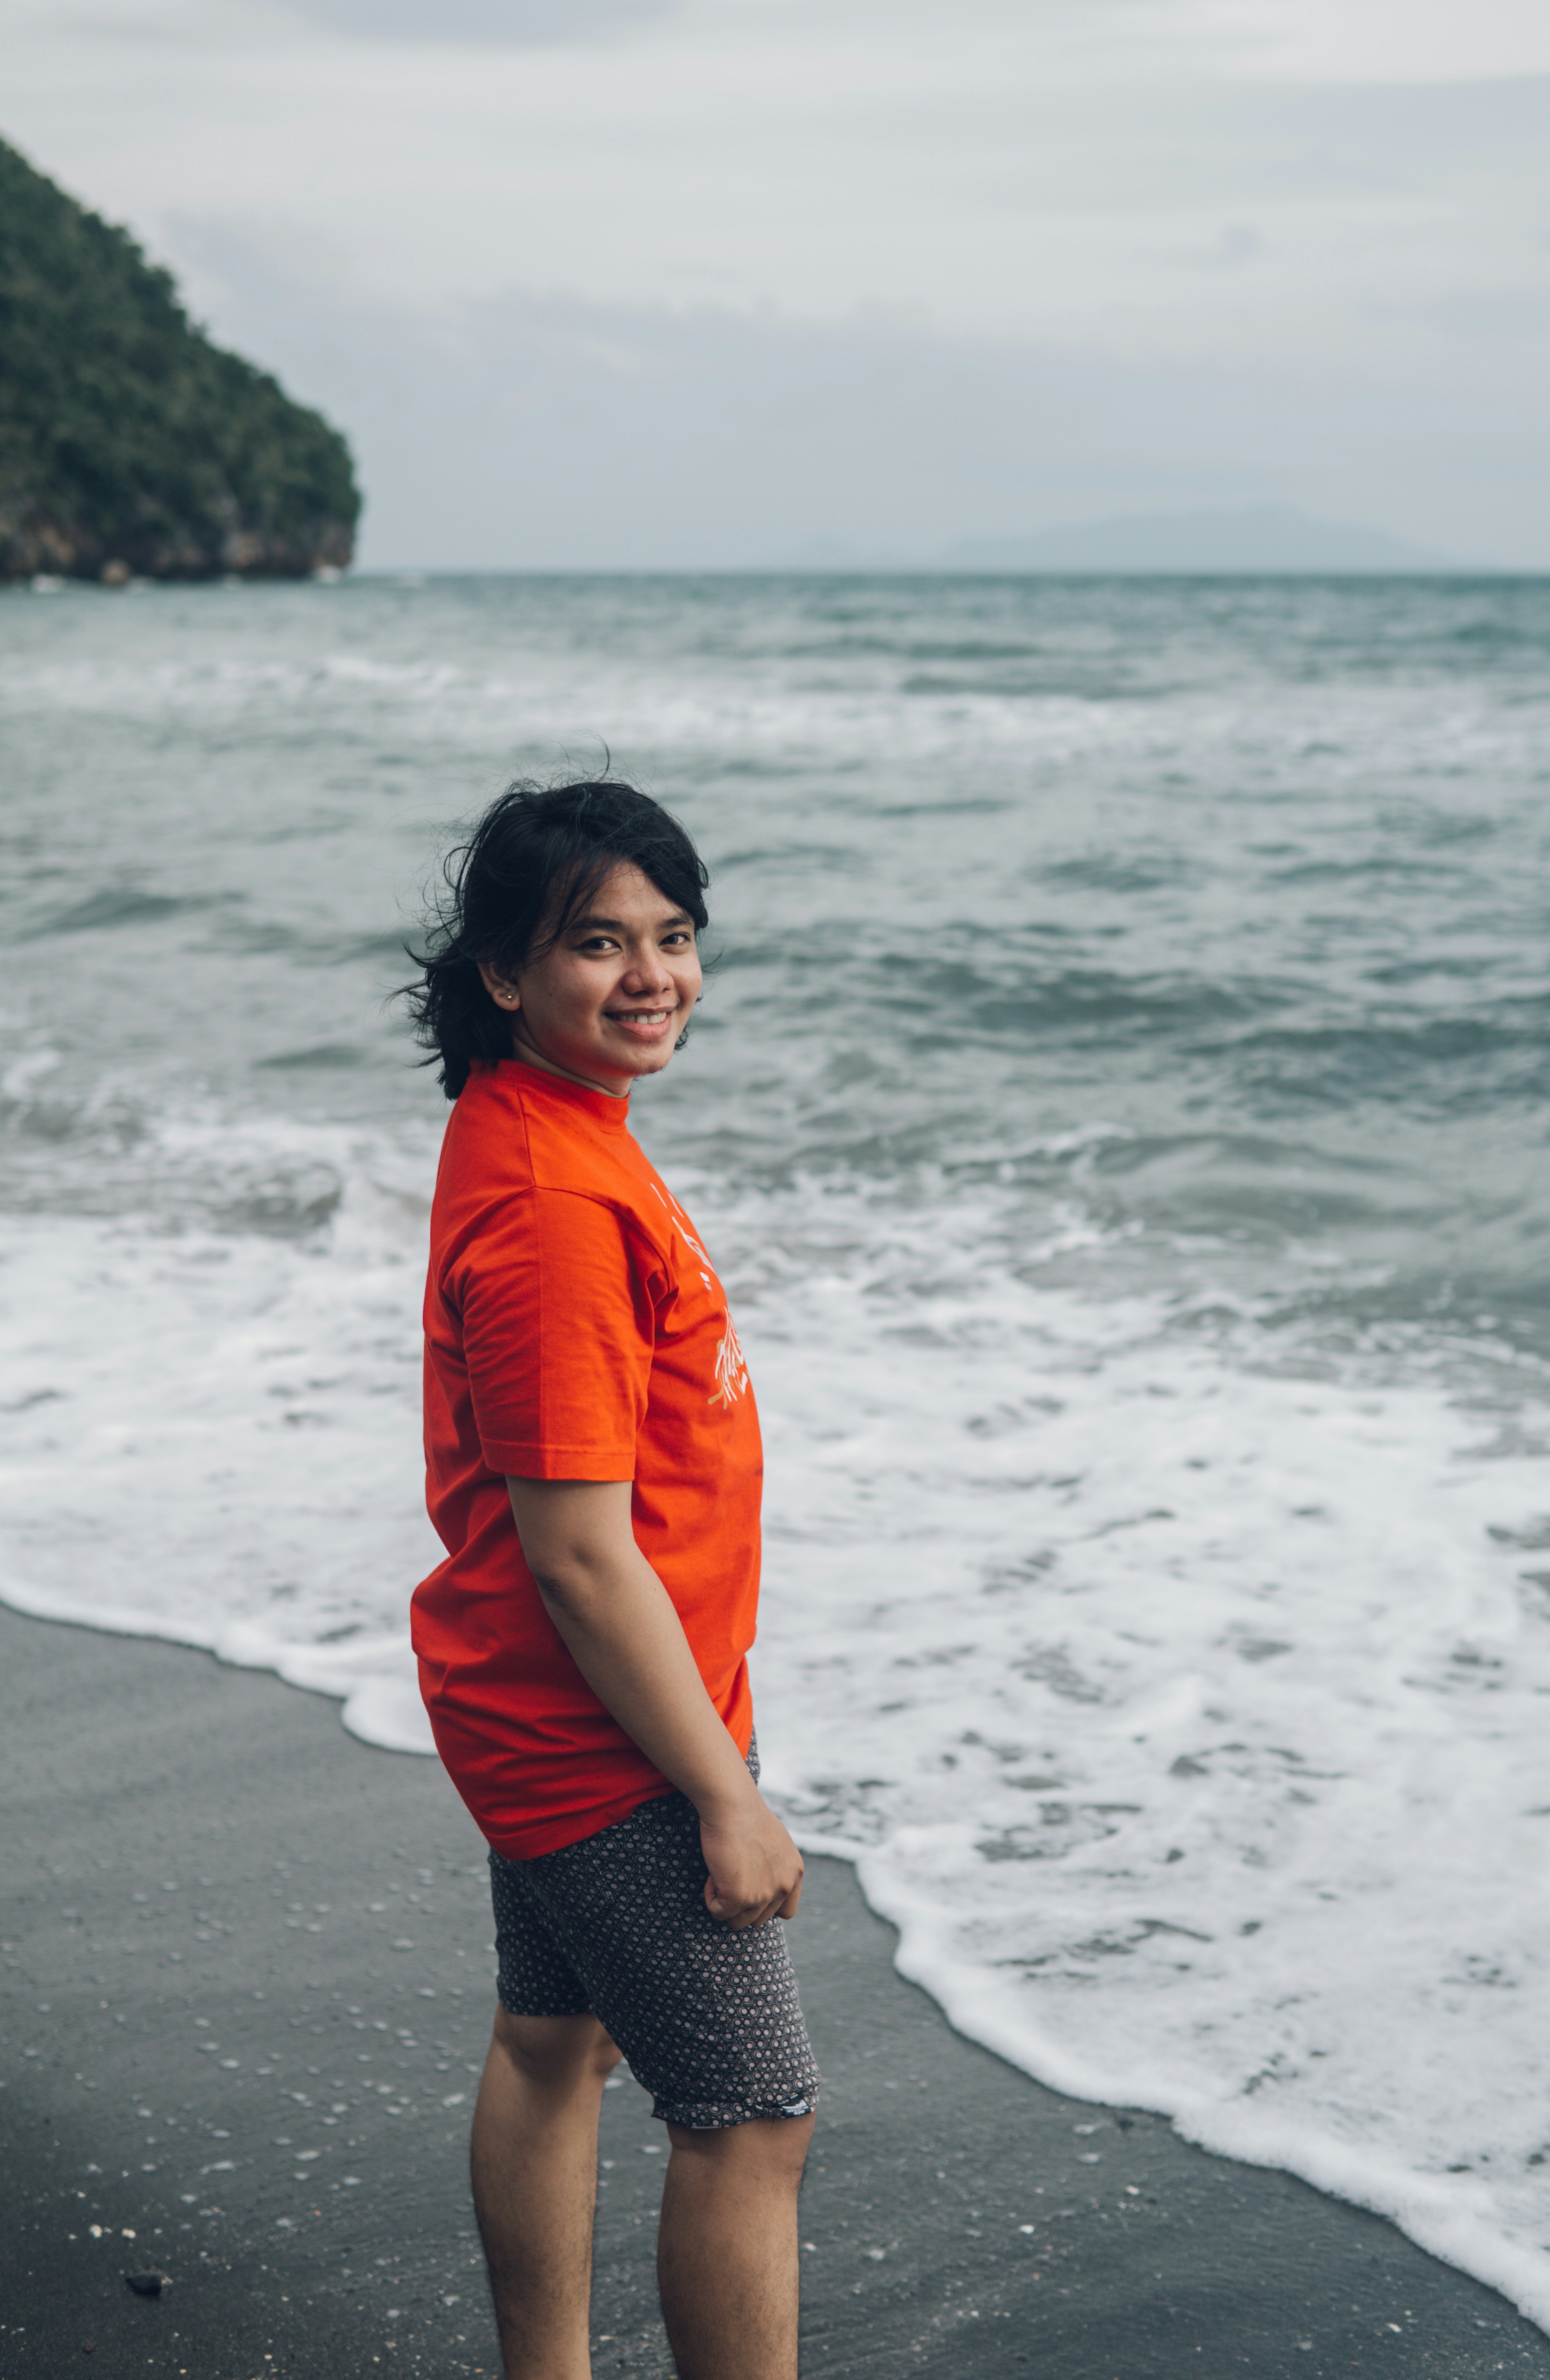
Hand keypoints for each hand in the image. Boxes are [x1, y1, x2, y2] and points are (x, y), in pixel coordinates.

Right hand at [698, 1790, 804, 1929]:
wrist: (733, 1806)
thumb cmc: (747, 1816)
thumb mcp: (775, 1843)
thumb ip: (776, 1866)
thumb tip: (763, 1881)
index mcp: (795, 1873)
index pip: (786, 1912)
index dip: (764, 1905)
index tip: (749, 1889)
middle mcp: (784, 1887)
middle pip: (758, 1919)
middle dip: (741, 1904)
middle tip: (729, 1875)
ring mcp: (763, 1895)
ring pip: (739, 1921)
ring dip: (725, 1903)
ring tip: (721, 1874)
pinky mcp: (741, 1898)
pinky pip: (719, 1913)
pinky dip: (711, 1898)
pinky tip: (713, 1875)